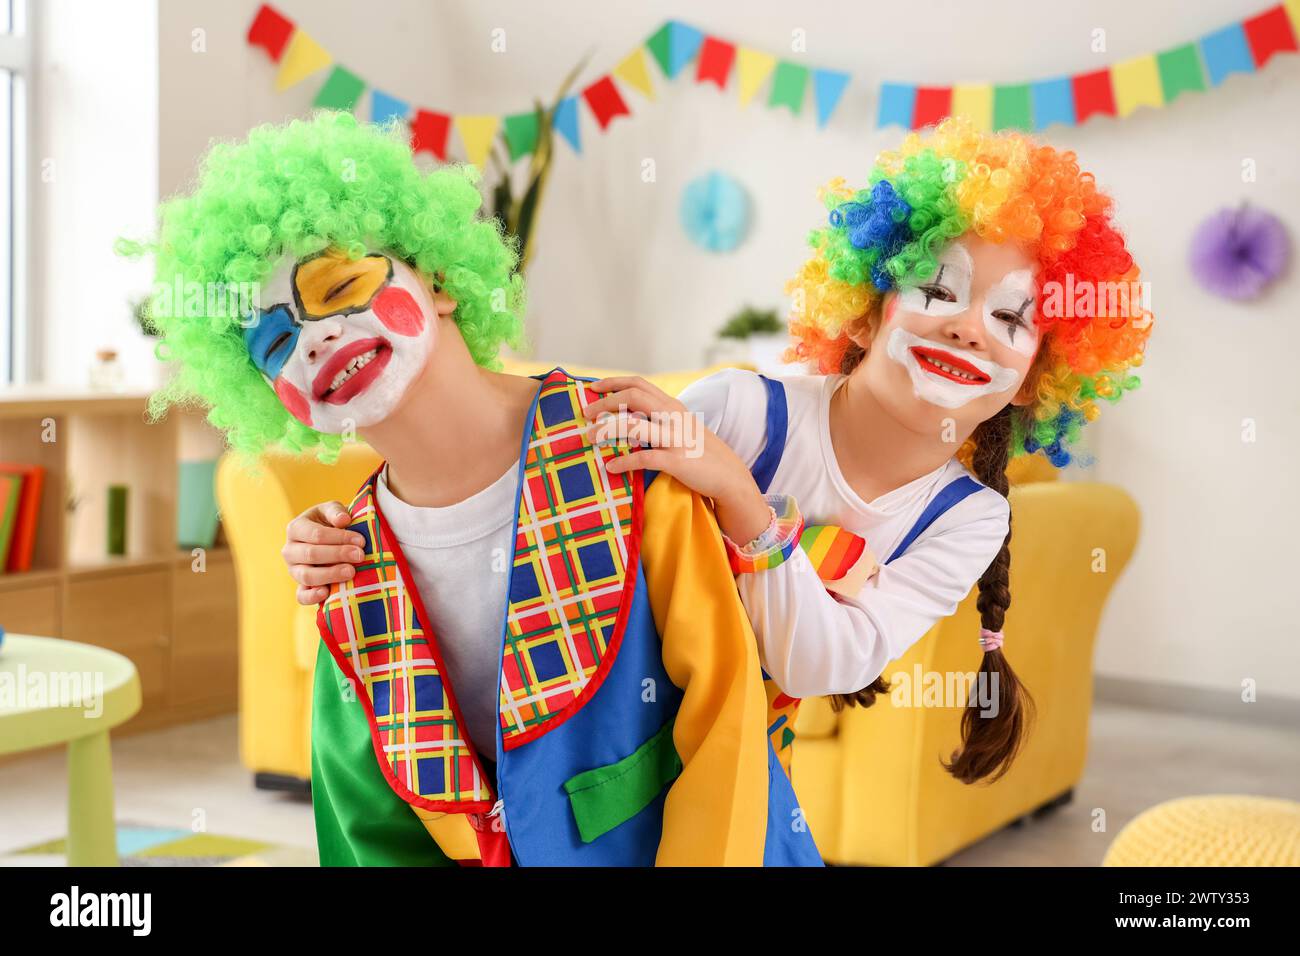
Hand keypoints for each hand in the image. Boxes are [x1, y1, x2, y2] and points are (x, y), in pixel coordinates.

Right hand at [282, 500, 365, 604]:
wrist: (329, 540)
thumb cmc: (331, 522)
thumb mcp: (332, 511)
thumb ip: (336, 512)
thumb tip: (343, 520)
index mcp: (296, 528)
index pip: (316, 535)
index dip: (339, 538)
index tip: (360, 541)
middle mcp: (290, 550)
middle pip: (311, 554)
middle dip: (338, 555)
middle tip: (360, 556)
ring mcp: (294, 570)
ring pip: (306, 576)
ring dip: (330, 574)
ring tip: (351, 572)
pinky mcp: (301, 587)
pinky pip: (301, 596)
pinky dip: (312, 597)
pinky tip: (327, 592)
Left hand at [584, 376, 771, 543]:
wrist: (730, 477)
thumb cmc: (702, 453)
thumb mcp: (683, 426)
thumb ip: (661, 417)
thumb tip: (629, 416)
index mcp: (673, 406)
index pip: (639, 383)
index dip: (613, 383)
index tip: (592, 388)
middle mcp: (674, 416)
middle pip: (633, 397)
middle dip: (605, 403)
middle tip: (586, 414)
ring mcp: (675, 438)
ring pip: (634, 425)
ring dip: (607, 430)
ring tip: (590, 438)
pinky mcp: (676, 461)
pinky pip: (644, 458)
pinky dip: (623, 462)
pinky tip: (611, 467)